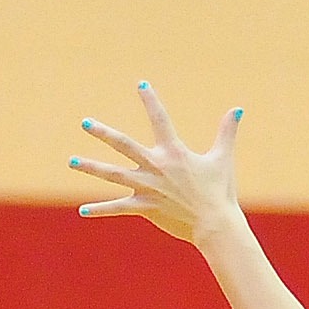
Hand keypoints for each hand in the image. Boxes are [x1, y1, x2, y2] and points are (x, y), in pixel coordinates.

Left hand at [71, 84, 243, 243]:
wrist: (215, 224)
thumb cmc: (220, 191)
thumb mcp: (223, 158)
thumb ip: (226, 132)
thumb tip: (237, 109)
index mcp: (174, 152)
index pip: (160, 119)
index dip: (151, 100)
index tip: (141, 84)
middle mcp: (156, 167)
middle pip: (124, 145)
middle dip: (103, 134)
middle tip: (85, 123)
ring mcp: (148, 188)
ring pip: (113, 175)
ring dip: (91, 168)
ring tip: (71, 161)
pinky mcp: (144, 208)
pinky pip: (117, 208)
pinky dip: (100, 210)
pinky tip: (82, 211)